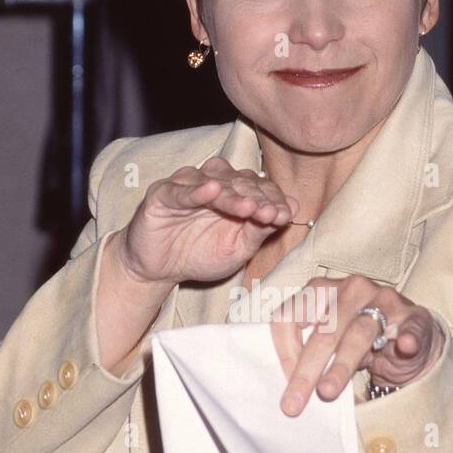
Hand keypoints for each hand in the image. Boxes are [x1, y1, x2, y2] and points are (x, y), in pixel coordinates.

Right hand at [121, 156, 298, 284]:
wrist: (159, 270)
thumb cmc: (200, 255)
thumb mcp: (237, 249)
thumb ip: (261, 228)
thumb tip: (292, 208)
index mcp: (234, 192)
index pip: (259, 187)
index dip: (273, 199)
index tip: (285, 215)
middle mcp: (212, 182)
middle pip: (239, 182)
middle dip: (257, 198)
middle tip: (270, 213)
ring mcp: (187, 185)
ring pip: (213, 182)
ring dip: (232, 194)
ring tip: (248, 207)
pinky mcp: (162, 194)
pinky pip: (180, 191)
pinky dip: (196, 191)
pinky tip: (211, 191)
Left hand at [269, 274, 444, 415]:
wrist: (411, 338)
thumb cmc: (359, 340)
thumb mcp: (329, 341)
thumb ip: (308, 351)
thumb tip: (287, 386)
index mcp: (321, 290)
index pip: (290, 316)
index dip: (284, 351)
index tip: (285, 381)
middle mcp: (352, 289)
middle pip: (324, 331)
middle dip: (307, 370)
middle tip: (295, 402)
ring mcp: (386, 301)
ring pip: (358, 333)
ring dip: (341, 365)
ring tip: (328, 391)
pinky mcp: (415, 318)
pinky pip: (409, 328)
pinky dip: (407, 338)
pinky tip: (404, 347)